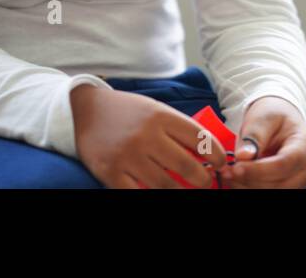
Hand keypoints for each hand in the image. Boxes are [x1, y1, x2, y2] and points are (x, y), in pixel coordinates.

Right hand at [71, 84, 228, 188]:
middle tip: (205, 181)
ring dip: (180, 190)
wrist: (85, 110)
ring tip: (185, 189)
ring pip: (164, 184)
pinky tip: (158, 192)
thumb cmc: (127, 112)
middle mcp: (146, 135)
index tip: (220, 164)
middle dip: (202, 178)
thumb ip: (178, 129)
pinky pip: (137, 193)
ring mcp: (127, 155)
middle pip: (185, 165)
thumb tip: (205, 153)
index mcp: (161, 116)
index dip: (216, 155)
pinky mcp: (110, 172)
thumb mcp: (155, 110)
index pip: (199, 138)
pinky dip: (151, 195)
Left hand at [221, 96, 305, 188]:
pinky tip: (237, 178)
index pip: (283, 164)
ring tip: (229, 173)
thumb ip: (254, 136)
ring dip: (248, 186)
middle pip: (279, 184)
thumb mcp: (263, 117)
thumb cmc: (274, 115)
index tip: (236, 167)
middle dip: (250, 180)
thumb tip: (243, 157)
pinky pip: (269, 192)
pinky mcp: (288, 187)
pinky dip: (250, 187)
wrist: (281, 119)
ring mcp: (300, 180)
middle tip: (226, 171)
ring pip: (273, 192)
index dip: (258, 170)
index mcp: (305, 145)